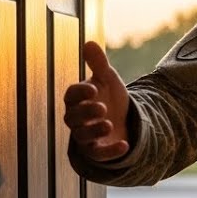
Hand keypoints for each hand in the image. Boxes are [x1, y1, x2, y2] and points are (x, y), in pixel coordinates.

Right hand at [62, 41, 130, 161]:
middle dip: (85, 112)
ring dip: (94, 131)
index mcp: (77, 99)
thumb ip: (99, 64)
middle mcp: (77, 118)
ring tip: (109, 123)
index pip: (71, 95)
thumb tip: (89, 42)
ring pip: (82, 136)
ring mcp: (85, 136)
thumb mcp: (108, 79)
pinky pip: (99, 155)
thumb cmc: (111, 97)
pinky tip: (125, 145)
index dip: (79, 93)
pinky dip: (111, 152)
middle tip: (101, 107)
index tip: (93, 88)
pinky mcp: (97, 151)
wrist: (126, 119)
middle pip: (72, 117)